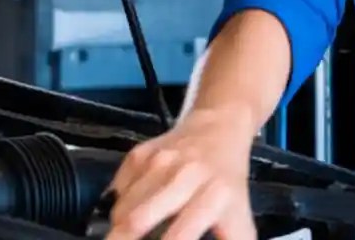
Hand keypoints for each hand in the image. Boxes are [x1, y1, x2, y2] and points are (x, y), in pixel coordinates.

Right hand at [104, 108, 257, 239]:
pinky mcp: (139, 153)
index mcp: (214, 195)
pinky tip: (137, 204)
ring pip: (121, 210)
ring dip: (121, 227)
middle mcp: (185, 176)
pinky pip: (116, 191)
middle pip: (135, 222)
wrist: (219, 127)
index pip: (179, 236)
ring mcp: (158, 162)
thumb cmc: (226, 179)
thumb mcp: (238, 213)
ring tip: (133, 231)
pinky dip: (121, 205)